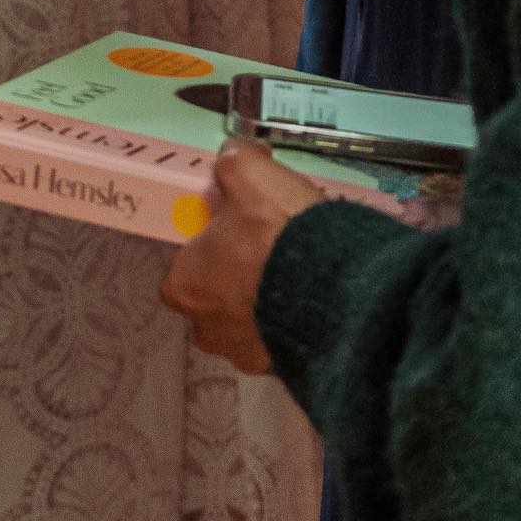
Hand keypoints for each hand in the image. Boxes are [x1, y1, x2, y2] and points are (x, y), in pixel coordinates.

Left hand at [160, 140, 322, 373]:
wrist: (340, 291)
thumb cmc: (283, 241)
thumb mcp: (251, 175)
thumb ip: (233, 162)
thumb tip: (234, 154)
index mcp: (185, 285)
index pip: (180, 268)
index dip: (204, 247)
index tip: (227, 232)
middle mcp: (208, 327)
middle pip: (211, 296)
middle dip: (234, 276)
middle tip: (262, 250)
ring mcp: (245, 352)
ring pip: (246, 320)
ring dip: (263, 300)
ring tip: (291, 272)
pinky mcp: (282, 366)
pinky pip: (278, 338)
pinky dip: (290, 320)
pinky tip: (309, 294)